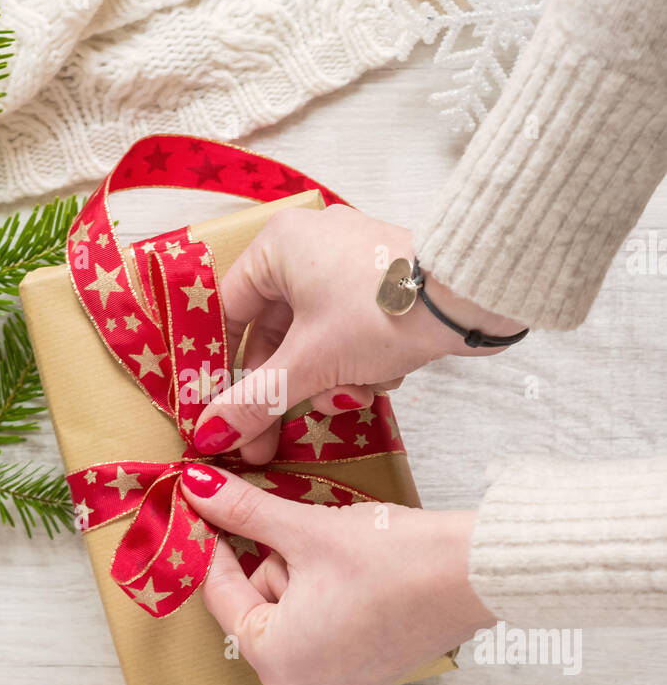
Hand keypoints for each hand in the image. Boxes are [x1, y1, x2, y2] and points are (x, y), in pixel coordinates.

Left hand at [180, 463, 494, 684]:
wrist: (474, 573)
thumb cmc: (394, 559)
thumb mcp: (306, 529)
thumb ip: (244, 511)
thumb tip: (197, 486)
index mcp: (277, 659)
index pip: (221, 594)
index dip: (215, 543)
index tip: (211, 508)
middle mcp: (304, 684)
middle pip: (259, 607)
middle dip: (277, 563)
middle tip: (310, 536)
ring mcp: (340, 683)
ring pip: (292, 613)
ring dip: (304, 575)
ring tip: (344, 554)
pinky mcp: (369, 672)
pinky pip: (325, 627)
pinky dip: (331, 595)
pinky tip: (359, 572)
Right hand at [192, 206, 523, 463]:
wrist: (471, 297)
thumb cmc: (382, 311)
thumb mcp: (309, 364)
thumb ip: (254, 401)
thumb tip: (212, 434)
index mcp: (277, 245)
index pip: (228, 311)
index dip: (222, 366)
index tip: (219, 410)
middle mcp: (309, 246)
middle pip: (274, 334)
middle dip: (287, 387)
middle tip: (271, 438)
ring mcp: (350, 264)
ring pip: (315, 341)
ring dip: (329, 379)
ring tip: (352, 394)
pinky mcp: (384, 287)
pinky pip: (350, 334)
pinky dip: (360, 363)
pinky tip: (381, 375)